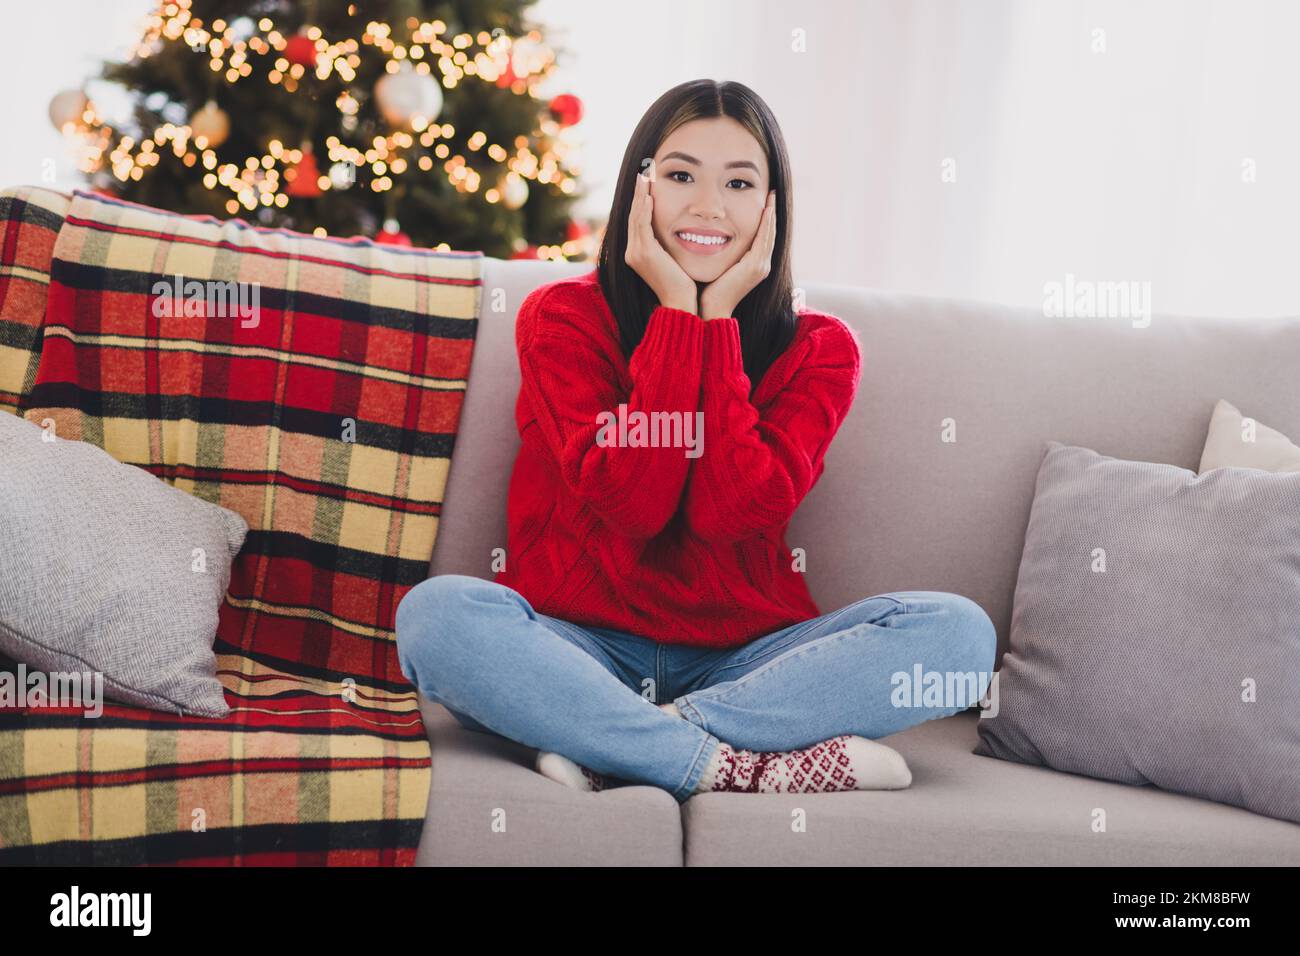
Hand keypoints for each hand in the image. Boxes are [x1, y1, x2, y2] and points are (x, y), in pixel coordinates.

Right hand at [624, 159, 698, 313]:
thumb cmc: (683, 285)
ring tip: (645, 176)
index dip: (641, 199)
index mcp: (638, 252)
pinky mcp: (645, 253)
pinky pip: (642, 226)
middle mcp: (633, 252)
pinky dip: (645, 210)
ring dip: (641, 195)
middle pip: (633, 214)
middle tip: (644, 171)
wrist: (681, 304)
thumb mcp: (673, 260)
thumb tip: (680, 230)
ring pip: (636, 217)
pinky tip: (650, 196)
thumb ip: (669, 245)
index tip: (647, 182)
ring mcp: (636, 253)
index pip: (638, 219)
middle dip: (639, 192)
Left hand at [699, 189, 775, 319]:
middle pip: (770, 233)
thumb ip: (723, 254)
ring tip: (771, 196)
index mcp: (754, 266)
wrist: (712, 310)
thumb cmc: (709, 292)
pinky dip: (766, 223)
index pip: (762, 237)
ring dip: (771, 213)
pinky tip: (766, 209)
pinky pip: (763, 239)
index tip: (764, 202)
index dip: (765, 219)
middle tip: (771, 193)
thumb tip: (712, 238)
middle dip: (771, 212)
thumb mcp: (720, 267)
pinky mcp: (755, 266)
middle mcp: (762, 266)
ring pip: (769, 234)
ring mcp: (761, 266)